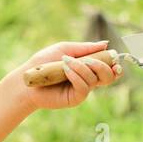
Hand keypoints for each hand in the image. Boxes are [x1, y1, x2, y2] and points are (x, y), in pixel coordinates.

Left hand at [7, 39, 122, 110]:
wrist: (27, 79)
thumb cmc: (43, 63)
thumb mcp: (64, 49)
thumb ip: (85, 48)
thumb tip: (106, 43)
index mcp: (86, 67)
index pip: (108, 68)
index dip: (115, 65)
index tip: (115, 59)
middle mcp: (87, 79)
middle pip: (108, 76)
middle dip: (103, 66)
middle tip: (91, 60)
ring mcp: (81, 89)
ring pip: (96, 79)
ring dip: (83, 67)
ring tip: (66, 63)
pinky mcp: (75, 98)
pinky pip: (85, 87)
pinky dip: (77, 76)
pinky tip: (65, 70)